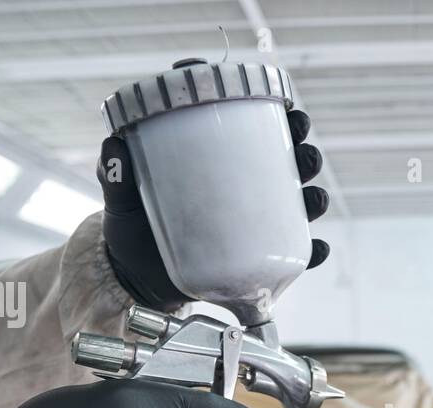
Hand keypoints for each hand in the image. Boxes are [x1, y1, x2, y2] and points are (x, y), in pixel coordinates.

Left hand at [98, 108, 330, 311]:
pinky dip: (309, 254)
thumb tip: (115, 146)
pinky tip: (318, 248)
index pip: (251, 129)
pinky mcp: (255, 262)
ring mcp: (253, 226)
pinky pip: (291, 257)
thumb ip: (116, 173)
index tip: (282, 104)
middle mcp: (243, 191)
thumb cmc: (133, 227)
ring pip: (296, 206)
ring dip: (314, 197)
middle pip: (286, 163)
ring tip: (315, 197)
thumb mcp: (122, 196)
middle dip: (304, 152)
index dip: (273, 113)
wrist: (135, 277)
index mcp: (218, 161)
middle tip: (304, 148)